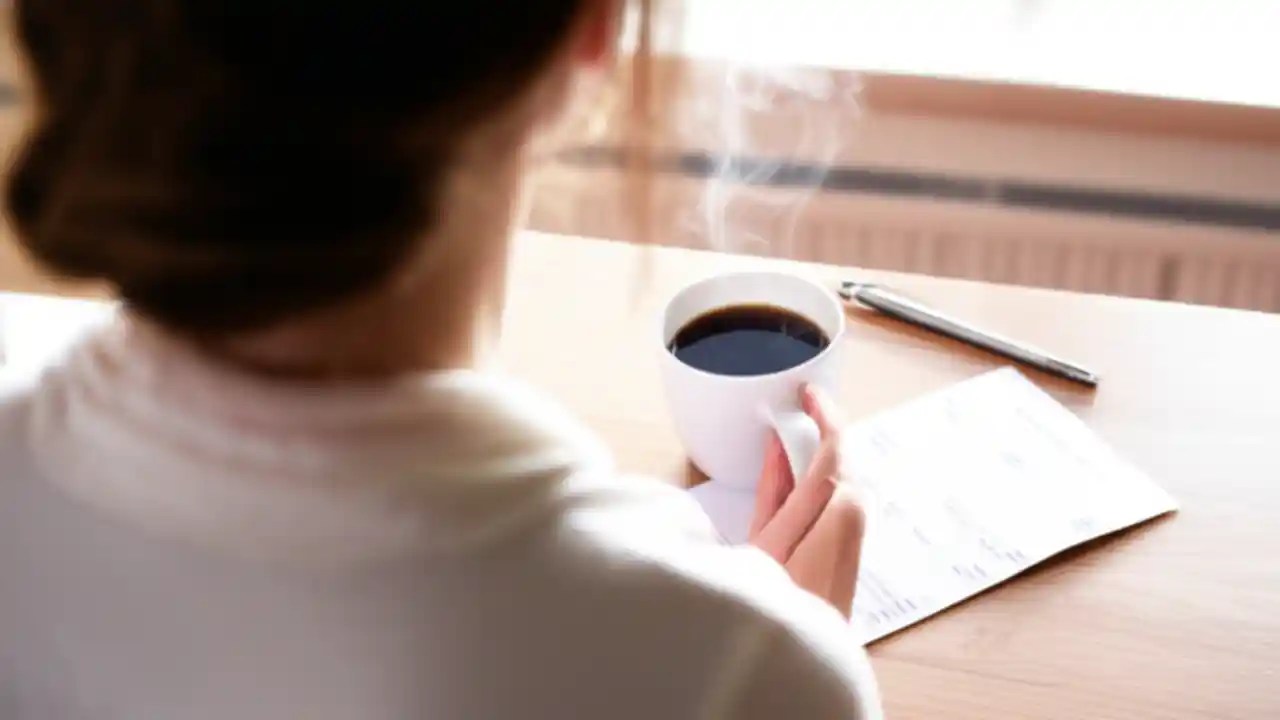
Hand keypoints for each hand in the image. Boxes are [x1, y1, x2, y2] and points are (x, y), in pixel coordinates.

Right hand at [748, 386, 865, 617]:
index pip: (836, 445)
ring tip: (795, 441)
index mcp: (835, 510)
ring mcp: (855, 536)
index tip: (810, 393)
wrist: (801, 660)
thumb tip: (780, 449)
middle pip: (845, 461)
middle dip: (823, 434)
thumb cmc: (777, 605)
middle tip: (800, 412)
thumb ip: (775, 489)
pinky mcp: (850, 551)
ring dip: (823, 458)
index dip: (825, 412)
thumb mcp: (763, 540)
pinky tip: (800, 483)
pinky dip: (823, 484)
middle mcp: (853, 520)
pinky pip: (841, 502)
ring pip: (844, 481)